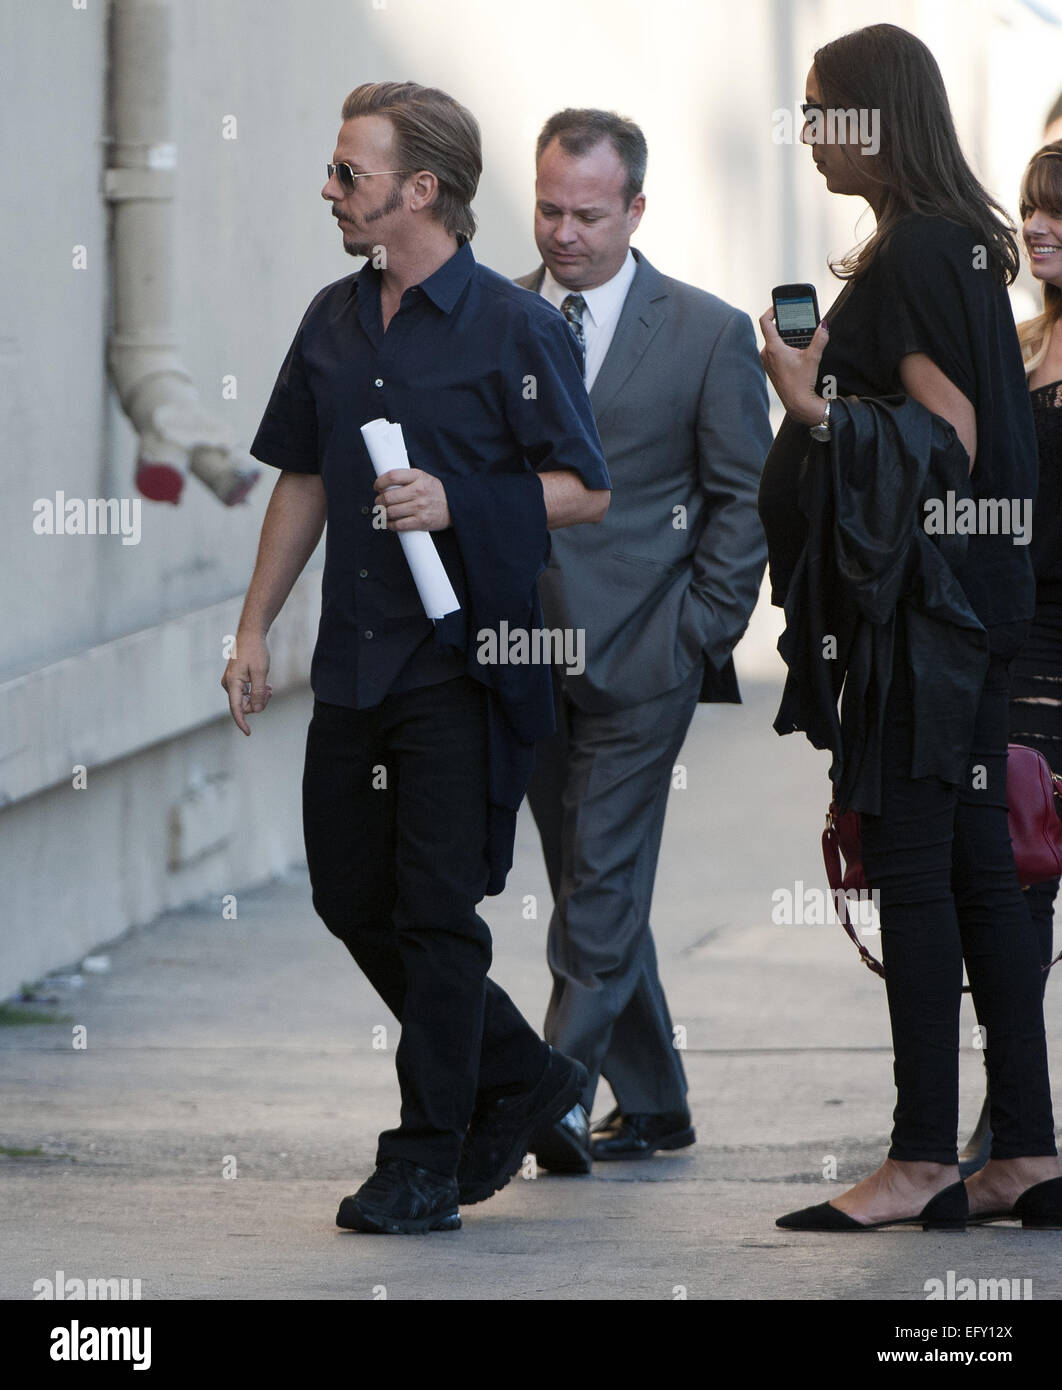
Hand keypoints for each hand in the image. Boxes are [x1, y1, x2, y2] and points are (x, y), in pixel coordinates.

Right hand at [221, 631, 271, 735]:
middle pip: (243, 705)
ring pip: (245, 700)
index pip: (236, 708)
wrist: (250, 635)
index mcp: (233, 683)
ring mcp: (231, 682)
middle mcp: (229, 684)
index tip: (248, 733)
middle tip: (271, 691)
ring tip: (270, 688)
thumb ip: (259, 692)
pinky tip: (266, 687)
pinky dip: (256, 692)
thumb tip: (256, 710)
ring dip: (258, 697)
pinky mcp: (235, 680)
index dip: (242, 722)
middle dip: (258, 703)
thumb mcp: (261, 672)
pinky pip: (245, 693)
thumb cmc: (255, 651)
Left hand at [373, 468, 450, 530]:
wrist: (456, 506)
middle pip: (388, 496)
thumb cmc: (436, 492)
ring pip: (391, 512)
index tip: (377, 487)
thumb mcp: (424, 478)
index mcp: (419, 477)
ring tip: (383, 513)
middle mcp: (419, 491)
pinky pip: (399, 525)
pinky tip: (390, 522)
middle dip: (379, 501)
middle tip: (379, 502)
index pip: (392, 476)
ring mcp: (420, 507)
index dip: (380, 482)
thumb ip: (406, 478)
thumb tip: (384, 485)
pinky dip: (390, 525)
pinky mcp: (421, 522)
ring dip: (383, 514)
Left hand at [758, 309, 829, 425]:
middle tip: (797, 323)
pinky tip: (796, 353)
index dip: (771, 310)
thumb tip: (824, 325)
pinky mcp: (770, 368)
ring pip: (773, 342)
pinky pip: (774, 352)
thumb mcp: (813, 357)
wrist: (797, 403)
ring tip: (799, 341)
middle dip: (785, 326)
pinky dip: (783, 349)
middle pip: (772, 331)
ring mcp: (767, 362)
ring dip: (785, 339)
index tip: (779, 306)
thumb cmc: (802, 382)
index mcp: (773, 348)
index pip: (765, 321)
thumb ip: (820, 339)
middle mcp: (766, 354)